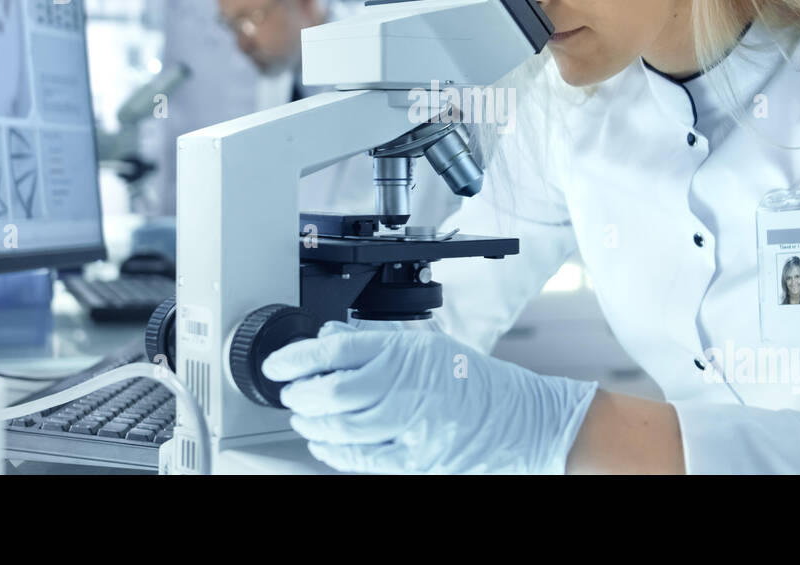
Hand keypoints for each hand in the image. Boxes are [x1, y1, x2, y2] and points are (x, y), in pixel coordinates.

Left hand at [261, 320, 598, 473]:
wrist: (521, 418)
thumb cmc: (474, 381)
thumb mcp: (426, 345)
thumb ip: (374, 342)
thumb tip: (327, 340)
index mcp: (407, 350)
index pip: (337, 349)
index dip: (297, 357)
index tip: (278, 364)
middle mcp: (408, 384)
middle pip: (333, 391)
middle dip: (301, 395)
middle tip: (290, 395)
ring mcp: (412, 424)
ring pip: (343, 428)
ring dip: (313, 426)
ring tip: (304, 420)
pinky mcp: (417, 458)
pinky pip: (363, 459)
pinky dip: (336, 453)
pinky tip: (326, 446)